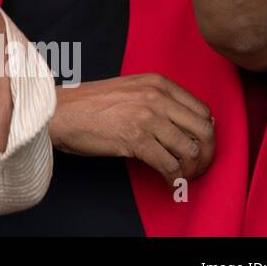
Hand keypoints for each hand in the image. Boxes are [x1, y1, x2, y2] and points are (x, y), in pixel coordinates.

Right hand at [51, 74, 214, 183]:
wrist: (59, 112)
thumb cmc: (90, 104)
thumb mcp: (130, 90)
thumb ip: (158, 100)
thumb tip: (186, 126)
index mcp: (158, 82)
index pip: (202, 111)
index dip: (206, 134)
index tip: (201, 148)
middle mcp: (157, 97)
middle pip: (204, 131)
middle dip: (207, 155)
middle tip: (199, 168)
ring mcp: (147, 117)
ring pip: (191, 150)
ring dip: (191, 170)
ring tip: (183, 177)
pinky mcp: (136, 139)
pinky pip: (170, 165)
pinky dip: (174, 179)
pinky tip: (169, 183)